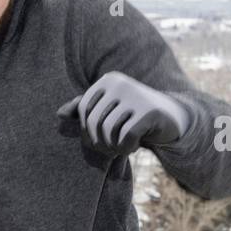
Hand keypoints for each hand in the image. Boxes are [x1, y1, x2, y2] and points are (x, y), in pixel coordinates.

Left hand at [56, 71, 193, 155]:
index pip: (83, 109)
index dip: (86, 131)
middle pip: (93, 121)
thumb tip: (59, 113)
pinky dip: (126, 148)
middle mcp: (121, 84)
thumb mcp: (110, 109)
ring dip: (114, 147)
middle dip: (100, 142)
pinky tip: (134, 147)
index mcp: (109, 80)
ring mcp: (136, 96)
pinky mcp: (150, 112)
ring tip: (123, 148)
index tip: (99, 140)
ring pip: (108, 130)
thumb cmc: (135, 116)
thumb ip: (86, 109)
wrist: (172, 119)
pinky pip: (126, 137)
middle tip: (112, 150)